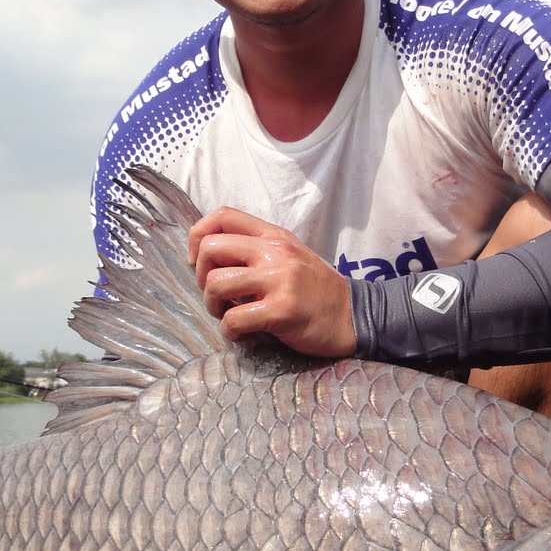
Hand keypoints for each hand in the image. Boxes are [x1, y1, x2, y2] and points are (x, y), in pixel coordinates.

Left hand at [187, 207, 354, 357]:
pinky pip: (234, 320)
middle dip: (201, 276)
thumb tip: (211, 255)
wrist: (352, 316)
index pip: (222, 215)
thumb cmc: (315, 289)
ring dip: (213, 305)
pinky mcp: (282, 311)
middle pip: (211, 248)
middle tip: (218, 295)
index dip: (197, 236)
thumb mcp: (289, 254)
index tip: (199, 261)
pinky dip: (230, 332)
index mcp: (273, 236)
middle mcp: (274, 252)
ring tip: (229, 315)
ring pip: (216, 284)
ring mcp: (279, 280)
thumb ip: (256, 248)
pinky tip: (243, 335)